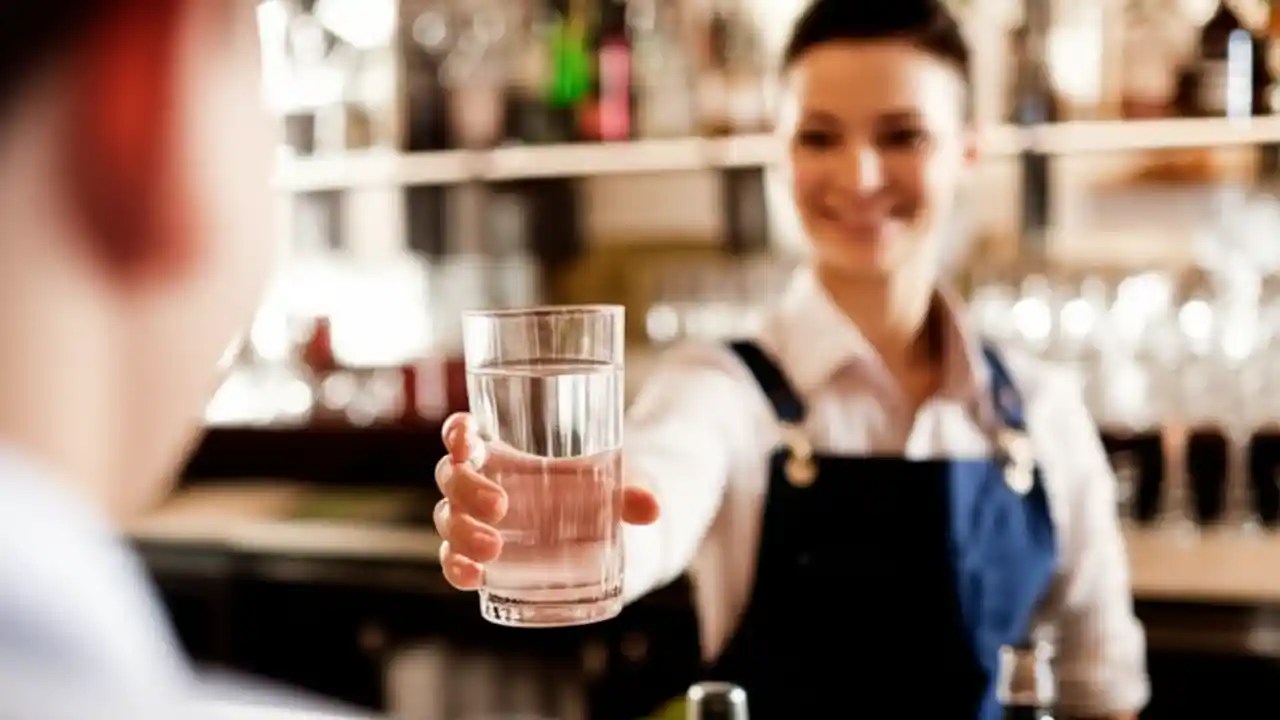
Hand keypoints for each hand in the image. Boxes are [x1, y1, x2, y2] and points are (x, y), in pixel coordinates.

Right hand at [433, 412, 660, 589]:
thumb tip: (651, 507)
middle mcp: (482, 482)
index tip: (467, 440)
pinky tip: (471, 578)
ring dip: (461, 533)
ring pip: (448, 519)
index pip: (464, 434)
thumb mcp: (614, 486)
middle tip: (500, 508)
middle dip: (467, 490)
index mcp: (502, 452)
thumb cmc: (597, 493)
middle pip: (452, 477)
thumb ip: (631, 492)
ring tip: (492, 550)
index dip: (456, 433)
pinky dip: (456, 568)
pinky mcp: (482, 557)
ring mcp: (476, 521)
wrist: (605, 534)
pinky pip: (455, 560)